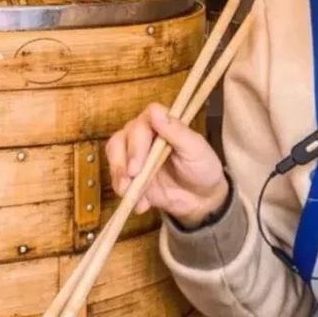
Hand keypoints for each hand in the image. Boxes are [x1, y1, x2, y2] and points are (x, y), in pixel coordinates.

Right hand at [105, 103, 228, 226]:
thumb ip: (176, 131)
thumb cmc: (203, 167)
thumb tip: (154, 111)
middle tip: (131, 180)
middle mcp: (143, 135)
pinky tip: (142, 205)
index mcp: (161, 124)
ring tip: (130, 194)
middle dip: (122, 161)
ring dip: (118, 176)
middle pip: (121, 138)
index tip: (138, 164)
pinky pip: (118, 179)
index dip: (137, 141)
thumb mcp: (195, 149)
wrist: (202, 198)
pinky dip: (127, 194)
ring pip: (114, 156)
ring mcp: (134, 155)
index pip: (142, 122)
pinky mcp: (130, 175)